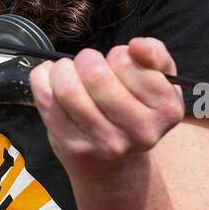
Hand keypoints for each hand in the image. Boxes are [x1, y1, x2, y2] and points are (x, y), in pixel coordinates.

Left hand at [30, 38, 184, 173]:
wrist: (115, 163)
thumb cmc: (135, 109)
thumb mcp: (159, 81)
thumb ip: (156, 55)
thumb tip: (138, 46)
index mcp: (166, 110)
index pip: (127, 63)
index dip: (118, 54)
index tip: (118, 64)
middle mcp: (139, 131)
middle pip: (94, 75)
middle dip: (86, 58)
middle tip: (88, 63)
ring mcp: (104, 143)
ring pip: (67, 89)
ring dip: (62, 69)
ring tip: (68, 70)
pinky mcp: (72, 146)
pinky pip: (45, 99)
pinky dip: (43, 79)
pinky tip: (52, 80)